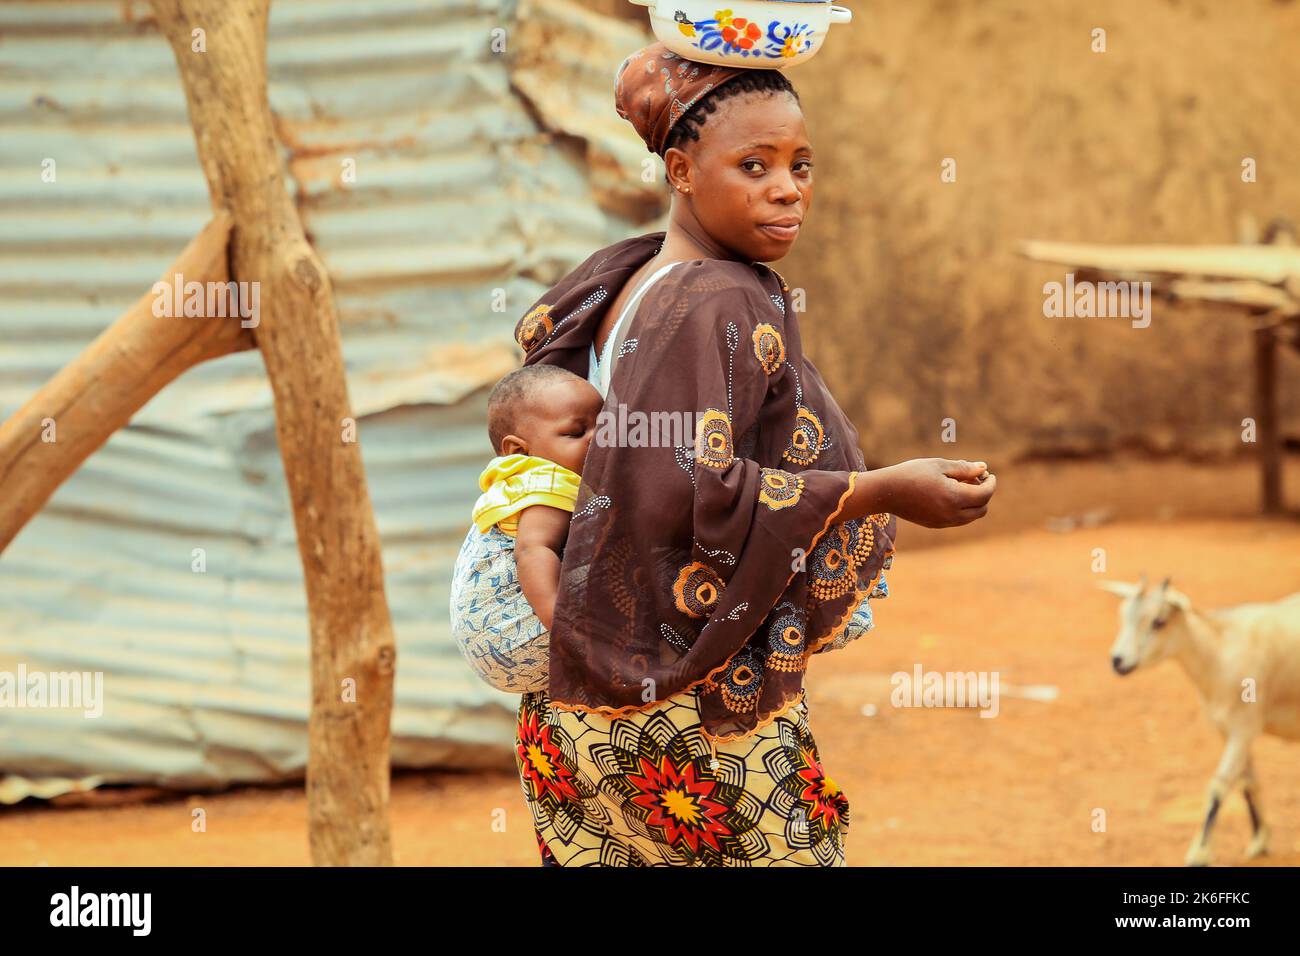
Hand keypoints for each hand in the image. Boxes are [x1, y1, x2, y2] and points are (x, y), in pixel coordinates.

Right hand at [877, 458, 995, 528]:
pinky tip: (951, 494)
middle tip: (976, 478)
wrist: (886, 492)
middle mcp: (951, 514)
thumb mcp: (939, 465)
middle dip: (984, 494)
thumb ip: (964, 468)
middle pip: (982, 509)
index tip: (989, 474)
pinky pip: (958, 520)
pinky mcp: (935, 524)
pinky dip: (962, 508)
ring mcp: (943, 522)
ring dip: (974, 503)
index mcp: (954, 497)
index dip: (991, 483)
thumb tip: (984, 468)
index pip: (985, 494)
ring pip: (971, 517)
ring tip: (963, 484)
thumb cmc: (911, 473)